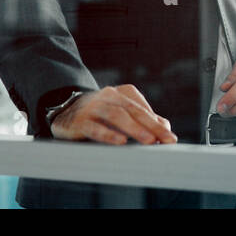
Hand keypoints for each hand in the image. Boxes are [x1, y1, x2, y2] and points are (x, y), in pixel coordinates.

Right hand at [49, 84, 177, 144]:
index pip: (142, 108)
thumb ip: (142, 118)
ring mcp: (93, 107)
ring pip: (116, 116)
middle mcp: (108, 96)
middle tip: (166, 139)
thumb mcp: (121, 112)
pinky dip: (109, 134)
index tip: (170, 137)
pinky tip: (121, 141)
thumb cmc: (99, 113)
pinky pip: (95, 127)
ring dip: (135, 128)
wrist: (64, 111)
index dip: (157, 122)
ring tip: (149, 140)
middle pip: (133, 111)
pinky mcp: (79, 121)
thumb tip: (165, 126)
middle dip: (152, 126)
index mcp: (121, 93)